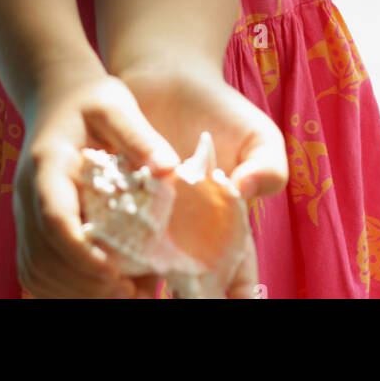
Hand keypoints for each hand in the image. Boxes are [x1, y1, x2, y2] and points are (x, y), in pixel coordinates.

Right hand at [13, 65, 182, 298]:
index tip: (114, 274)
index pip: (55, 217)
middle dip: (83, 283)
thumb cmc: (89, 100)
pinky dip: (63, 289)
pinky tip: (99, 288)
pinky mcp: (31, 225)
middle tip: (130, 292)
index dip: (80, 252)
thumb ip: (139, 135)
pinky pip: (35, 271)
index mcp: (47, 165)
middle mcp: (28, 195)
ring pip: (34, 271)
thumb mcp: (116, 105)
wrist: (57, 96)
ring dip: (73, 291)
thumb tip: (169, 169)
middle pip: (42, 255)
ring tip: (122, 293)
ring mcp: (25, 213)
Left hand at [112, 58, 289, 298]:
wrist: (168, 75)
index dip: (237, 298)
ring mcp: (153, 220)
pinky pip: (116, 234)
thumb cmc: (220, 109)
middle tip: (182, 303)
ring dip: (145, 289)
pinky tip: (110, 267)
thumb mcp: (260, 135)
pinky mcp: (121, 200)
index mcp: (227, 227)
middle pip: (191, 286)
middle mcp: (188, 233)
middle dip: (189, 301)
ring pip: (150, 269)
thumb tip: (246, 189)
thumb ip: (270, 167)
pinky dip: (113, 253)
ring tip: (138, 298)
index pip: (236, 278)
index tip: (237, 305)